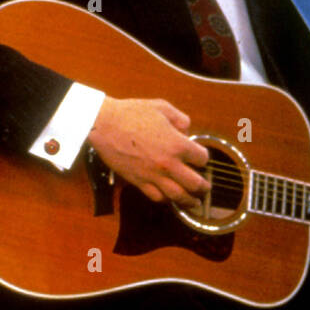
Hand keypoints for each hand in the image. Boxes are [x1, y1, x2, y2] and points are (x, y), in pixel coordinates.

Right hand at [86, 96, 209, 207]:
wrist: (104, 124)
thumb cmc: (131, 113)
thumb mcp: (162, 107)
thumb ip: (180, 118)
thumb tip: (187, 130)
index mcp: (177, 144)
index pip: (202, 158)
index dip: (202, 157)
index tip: (199, 157)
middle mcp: (168, 164)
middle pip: (195, 183)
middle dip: (203, 187)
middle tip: (205, 188)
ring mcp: (153, 175)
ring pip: (178, 196)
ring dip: (189, 201)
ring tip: (194, 202)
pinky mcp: (138, 181)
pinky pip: (157, 197)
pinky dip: (166, 199)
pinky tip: (169, 198)